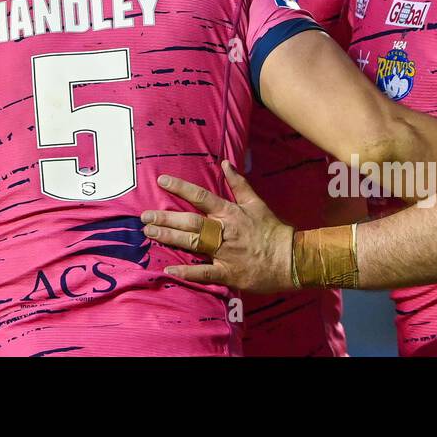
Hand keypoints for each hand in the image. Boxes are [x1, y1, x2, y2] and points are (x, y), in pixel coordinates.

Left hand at [140, 161, 294, 293]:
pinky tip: (169, 269)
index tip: (162, 181)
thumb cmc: (272, 230)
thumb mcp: (256, 203)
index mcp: (230, 213)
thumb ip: (238, 184)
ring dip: (170, 238)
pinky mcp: (228, 273)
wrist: (291, 259)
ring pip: (193, 243)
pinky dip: (186, 272)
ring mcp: (225, 253)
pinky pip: (204, 273)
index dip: (181, 188)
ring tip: (149, 234)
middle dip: (166, 218)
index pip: (201, 196)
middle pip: (190, 222)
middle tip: (144, 217)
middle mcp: (224, 231)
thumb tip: (225, 163)